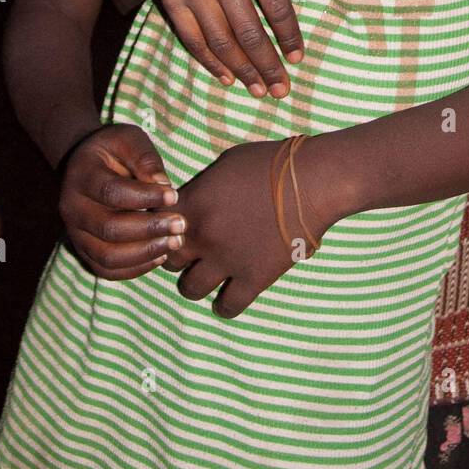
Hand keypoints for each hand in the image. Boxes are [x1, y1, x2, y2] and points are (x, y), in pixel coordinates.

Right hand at [58, 123, 185, 279]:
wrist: (86, 164)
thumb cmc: (114, 150)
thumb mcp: (129, 139)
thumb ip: (145, 158)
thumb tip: (162, 184)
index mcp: (82, 176)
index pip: (112, 192)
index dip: (145, 198)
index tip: (174, 196)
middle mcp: (72, 208)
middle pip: (109, 228)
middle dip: (150, 229)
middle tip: (181, 225)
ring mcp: (75, 233)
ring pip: (107, 256)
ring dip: (145, 253)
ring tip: (175, 242)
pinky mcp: (84, 251)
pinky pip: (106, 270)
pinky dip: (134, 269)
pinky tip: (160, 255)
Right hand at [105, 0, 320, 95]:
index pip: (277, 6)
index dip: (289, 36)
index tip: (298, 57)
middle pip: (250, 31)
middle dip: (268, 66)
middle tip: (282, 89)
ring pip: (222, 41)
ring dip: (243, 71)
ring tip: (259, 90)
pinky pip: (193, 38)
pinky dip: (211, 62)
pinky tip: (228, 77)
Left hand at [162, 139, 334, 318]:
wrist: (314, 180)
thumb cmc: (272, 163)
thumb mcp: (225, 164)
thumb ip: (200, 189)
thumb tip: (186, 204)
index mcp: (193, 204)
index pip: (154, 226)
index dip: (162, 228)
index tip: (175, 228)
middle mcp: (203, 235)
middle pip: (167, 260)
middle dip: (179, 255)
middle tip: (195, 250)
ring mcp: (227, 260)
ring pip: (189, 289)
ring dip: (196, 281)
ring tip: (210, 273)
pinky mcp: (254, 278)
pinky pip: (227, 306)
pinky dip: (225, 303)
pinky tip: (231, 292)